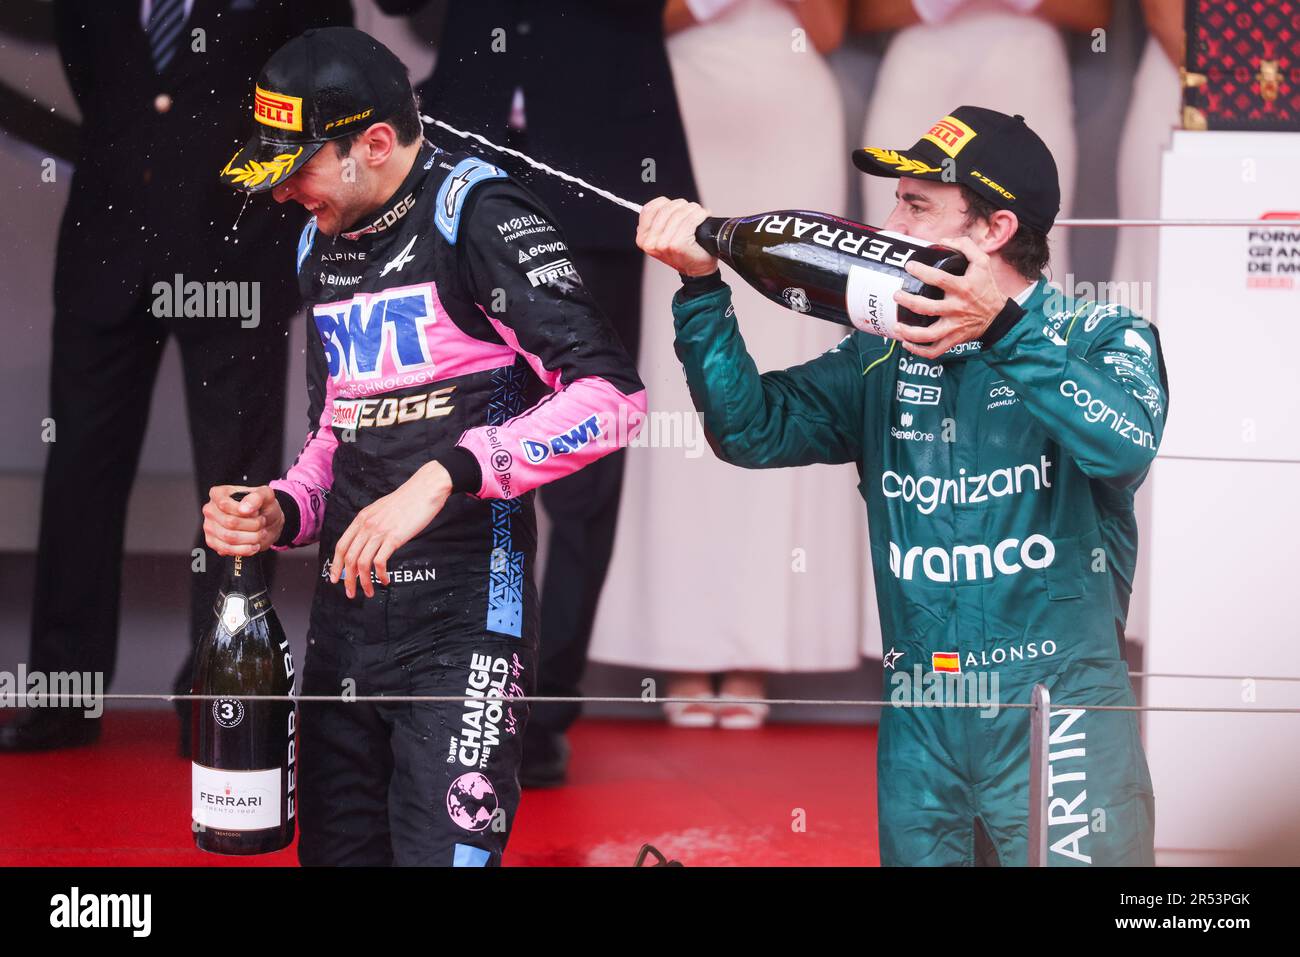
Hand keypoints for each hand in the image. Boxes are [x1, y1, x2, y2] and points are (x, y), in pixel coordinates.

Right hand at [203, 485, 283, 555]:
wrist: (266, 523)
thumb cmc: (263, 506)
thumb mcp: (265, 495)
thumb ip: (257, 497)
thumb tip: (244, 509)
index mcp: (218, 494)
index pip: (225, 505)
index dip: (245, 512)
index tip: (257, 513)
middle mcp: (210, 509)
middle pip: (230, 522)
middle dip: (253, 525)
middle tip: (262, 523)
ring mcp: (209, 526)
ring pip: (229, 537)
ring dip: (251, 538)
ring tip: (260, 533)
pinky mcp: (212, 542)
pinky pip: (226, 549)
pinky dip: (245, 550)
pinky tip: (254, 545)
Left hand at [330, 460, 452, 598]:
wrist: (425, 489)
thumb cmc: (408, 500)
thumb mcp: (382, 509)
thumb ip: (372, 523)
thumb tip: (368, 539)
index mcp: (362, 518)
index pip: (342, 545)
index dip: (336, 564)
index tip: (335, 578)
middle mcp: (367, 525)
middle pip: (349, 558)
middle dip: (347, 579)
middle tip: (349, 593)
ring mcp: (379, 531)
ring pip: (362, 563)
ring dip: (363, 582)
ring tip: (368, 592)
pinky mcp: (394, 538)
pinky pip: (380, 562)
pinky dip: (380, 575)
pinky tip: (385, 580)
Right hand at [637, 196, 717, 276]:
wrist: (697, 271)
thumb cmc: (683, 252)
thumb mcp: (663, 237)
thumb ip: (657, 223)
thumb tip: (659, 205)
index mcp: (643, 239)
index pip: (649, 209)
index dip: (665, 203)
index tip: (676, 208)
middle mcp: (651, 242)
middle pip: (666, 209)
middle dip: (683, 206)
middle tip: (692, 211)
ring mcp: (663, 244)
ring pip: (679, 213)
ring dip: (693, 210)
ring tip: (699, 215)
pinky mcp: (678, 244)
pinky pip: (690, 220)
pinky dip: (700, 215)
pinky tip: (703, 216)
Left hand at [892, 235, 1009, 359]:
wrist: (998, 316)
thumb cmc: (987, 287)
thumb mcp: (982, 262)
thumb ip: (966, 246)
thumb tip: (943, 240)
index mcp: (963, 288)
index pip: (939, 279)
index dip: (922, 272)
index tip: (909, 266)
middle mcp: (957, 308)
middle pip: (928, 308)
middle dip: (909, 302)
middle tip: (897, 295)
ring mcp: (954, 327)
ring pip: (929, 335)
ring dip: (909, 333)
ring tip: (896, 326)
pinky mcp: (953, 340)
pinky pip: (934, 351)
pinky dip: (919, 351)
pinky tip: (906, 344)